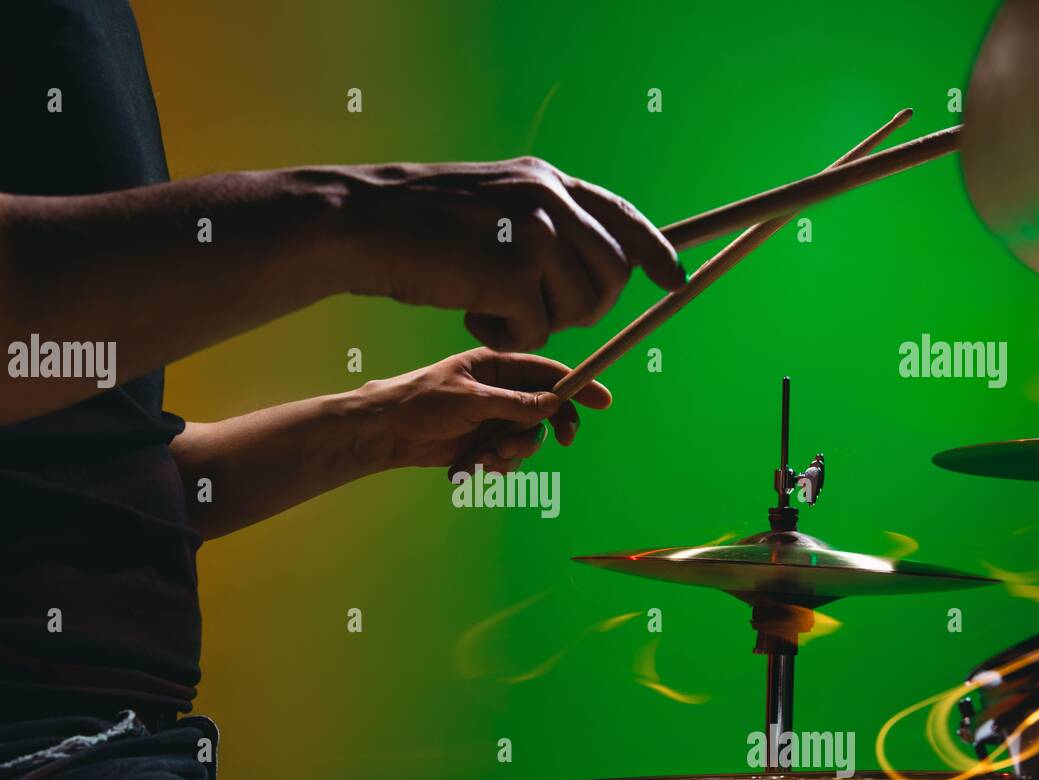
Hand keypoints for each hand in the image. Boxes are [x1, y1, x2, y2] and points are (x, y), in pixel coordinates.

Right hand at [336, 157, 685, 350]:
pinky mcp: (513, 275)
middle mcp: (550, 201)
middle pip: (613, 275)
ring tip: (492, 309)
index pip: (623, 216)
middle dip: (587, 309)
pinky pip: (537, 333)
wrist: (363, 225)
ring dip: (539, 326)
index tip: (675, 280)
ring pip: (578, 309)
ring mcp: (534, 236)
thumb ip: (540, 220)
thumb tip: (586, 264)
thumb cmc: (418, 224)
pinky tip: (473, 317)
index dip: (655, 252)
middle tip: (539, 314)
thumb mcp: (493, 201)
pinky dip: (506, 339)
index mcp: (547, 180)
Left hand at [355, 347, 611, 478]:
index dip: (577, 385)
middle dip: (548, 427)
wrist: (386, 432)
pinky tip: (466, 466)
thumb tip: (553, 403)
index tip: (601, 401)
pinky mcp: (483, 445)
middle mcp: (500, 392)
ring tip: (484, 455)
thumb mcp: (471, 400)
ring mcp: (493, 419)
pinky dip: (491, 467)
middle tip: (563, 440)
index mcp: (497, 367)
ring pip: (527, 440)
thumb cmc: (421, 403)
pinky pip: (506, 460)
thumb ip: (514, 403)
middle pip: (546, 410)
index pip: (548, 372)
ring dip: (512, 453)